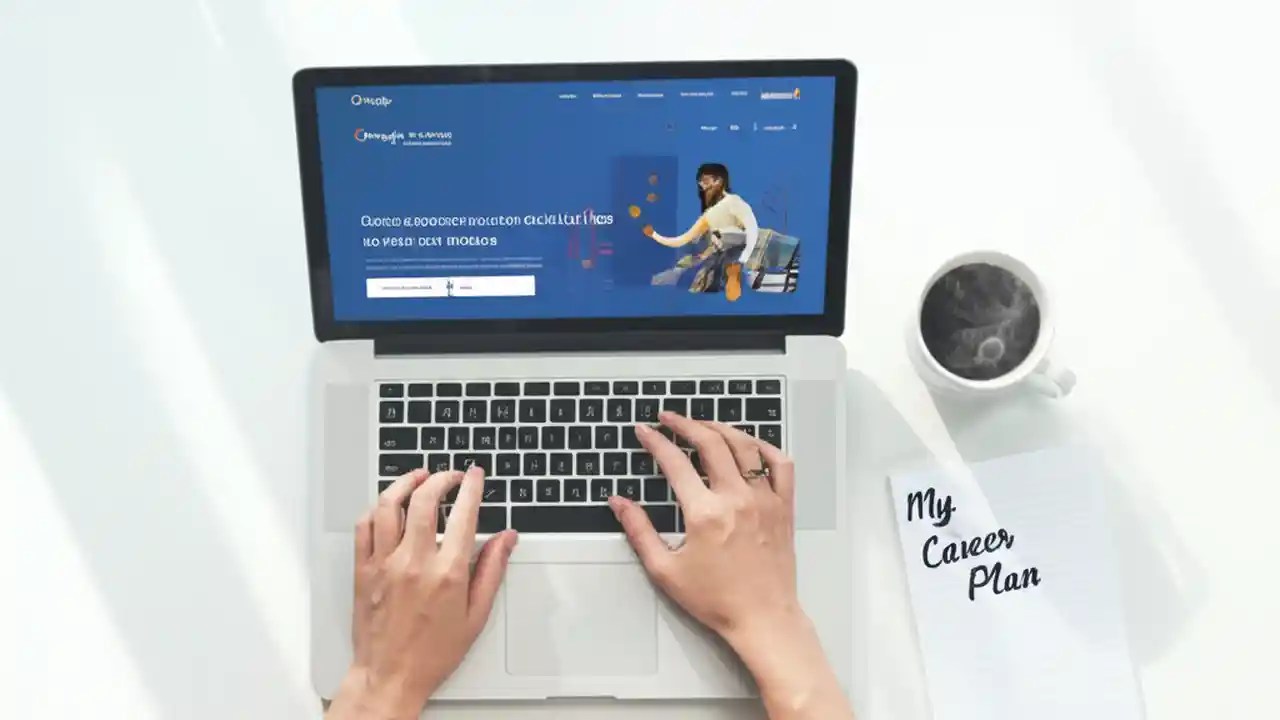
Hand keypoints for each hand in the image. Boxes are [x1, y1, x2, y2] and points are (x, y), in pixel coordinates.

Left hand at [327, 467, 517, 719]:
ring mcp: (384, 564)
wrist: (390, 676)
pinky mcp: (363, 570)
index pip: (464, 514)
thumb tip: (506, 539)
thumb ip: (492, 570)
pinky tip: (389, 505)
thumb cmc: (432, 653)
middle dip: (441, 478)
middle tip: (451, 475)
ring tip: (419, 477)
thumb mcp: (476, 615)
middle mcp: (414, 563)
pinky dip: (377, 508)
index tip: (475, 476)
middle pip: (425, 500)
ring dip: (406, 483)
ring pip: (390, 505)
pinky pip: (364, 526)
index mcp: (447, 574)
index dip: (472, 488)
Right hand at [609, 413, 852, 719]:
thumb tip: (620, 503)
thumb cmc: (718, 600)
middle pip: (710, 443)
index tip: (645, 432)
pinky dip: (765, 447)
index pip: (675, 462)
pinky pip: (781, 464)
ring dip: (721, 428)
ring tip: (703, 425)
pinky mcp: (783, 507)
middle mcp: (737, 499)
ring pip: (744, 446)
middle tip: (669, 418)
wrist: (763, 618)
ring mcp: (764, 500)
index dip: (655, 441)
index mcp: (705, 514)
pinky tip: (750, 444)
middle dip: (685, 424)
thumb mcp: (665, 569)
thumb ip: (639, 530)